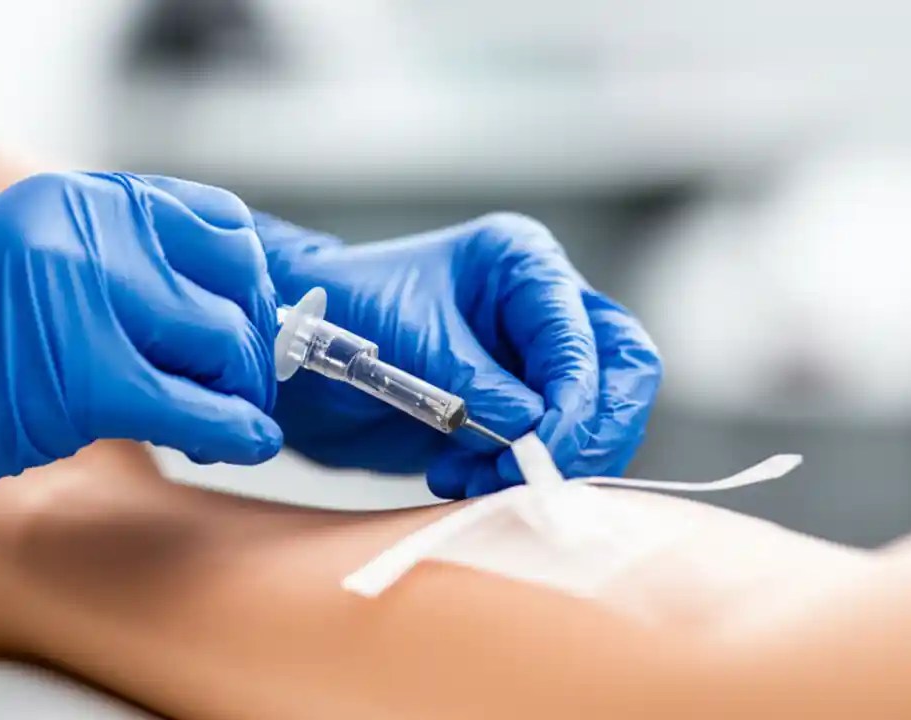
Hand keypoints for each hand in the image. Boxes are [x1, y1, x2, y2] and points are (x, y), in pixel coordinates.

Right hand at [0, 173, 280, 538]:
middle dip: (252, 344)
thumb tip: (193, 310)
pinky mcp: (80, 375)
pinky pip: (197, 407)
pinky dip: (235, 432)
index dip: (251, 283)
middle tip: (242, 386)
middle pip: (237, 281)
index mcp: (81, 199)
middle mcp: (92, 229)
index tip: (248, 324)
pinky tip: (242, 445)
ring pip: (225, 344)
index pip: (221, 223)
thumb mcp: (19, 261)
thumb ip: (102, 269)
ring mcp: (87, 296)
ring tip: (231, 422)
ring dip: (244, 392)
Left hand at [256, 212, 661, 497]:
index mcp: (521, 265)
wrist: (290, 353)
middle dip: (590, 434)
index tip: (538, 455)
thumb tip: (533, 437)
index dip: (575, 406)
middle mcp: (537, 308)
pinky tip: (454, 479)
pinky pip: (540, 452)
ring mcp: (526, 361)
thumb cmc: (338, 315)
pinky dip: (508, 478)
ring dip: (544, 464)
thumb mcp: (411, 343)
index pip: (588, 340)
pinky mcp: (507, 410)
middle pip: (620, 373)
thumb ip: (478, 388)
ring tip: (474, 482)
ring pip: (591, 419)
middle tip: (539, 475)